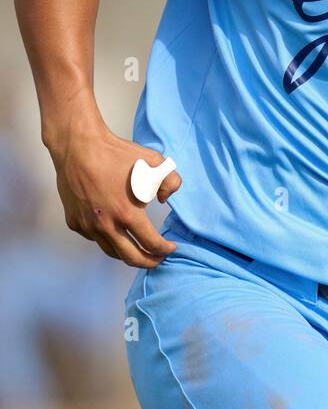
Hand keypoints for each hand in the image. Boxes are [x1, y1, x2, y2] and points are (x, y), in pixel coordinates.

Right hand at [49, 120, 181, 266]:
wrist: (79, 146)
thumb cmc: (116, 154)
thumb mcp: (154, 161)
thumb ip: (171, 181)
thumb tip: (165, 200)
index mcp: (127, 214)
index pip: (151, 244)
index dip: (165, 250)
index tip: (171, 248)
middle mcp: (106, 225)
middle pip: (131, 258)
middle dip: (149, 262)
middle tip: (157, 259)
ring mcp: (88, 225)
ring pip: (111, 251)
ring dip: (127, 254)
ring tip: (138, 250)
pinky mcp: (74, 222)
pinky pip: (94, 238)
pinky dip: (107, 238)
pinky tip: (115, 231)